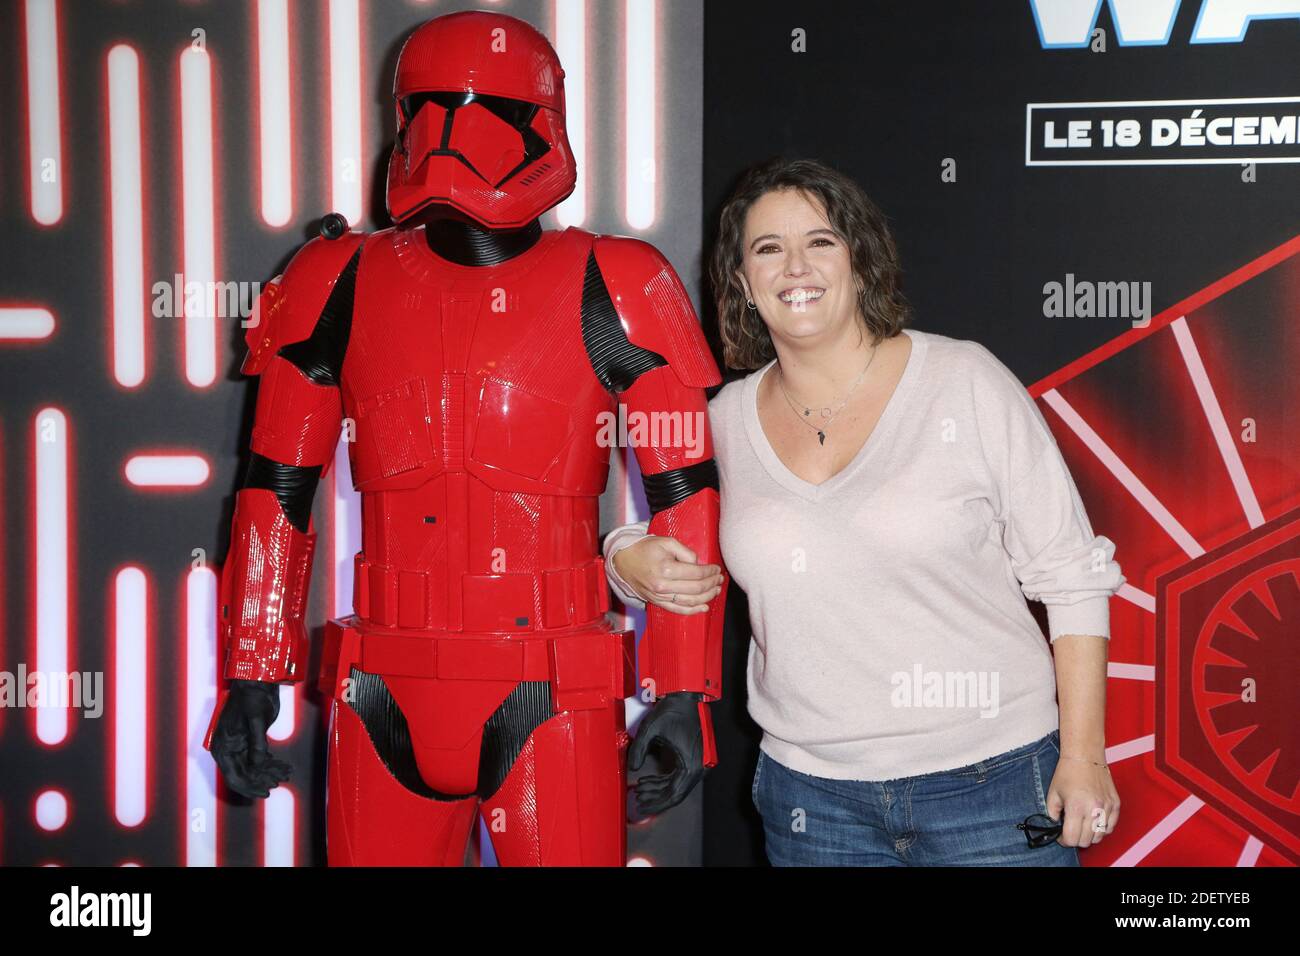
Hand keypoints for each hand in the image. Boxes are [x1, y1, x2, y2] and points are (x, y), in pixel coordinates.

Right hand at [210, 679, 293, 798]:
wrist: (258, 682)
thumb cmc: (252, 697)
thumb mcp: (256, 719)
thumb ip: (257, 743)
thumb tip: (259, 765)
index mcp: (223, 747)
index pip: (234, 776)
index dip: (250, 787)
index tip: (266, 792)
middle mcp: (229, 749)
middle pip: (245, 775)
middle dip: (263, 779)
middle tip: (280, 780)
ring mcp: (240, 746)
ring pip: (254, 769)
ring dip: (270, 772)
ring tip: (287, 773)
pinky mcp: (251, 742)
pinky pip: (260, 759)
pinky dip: (272, 764)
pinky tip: (285, 766)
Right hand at [612, 534, 722, 614]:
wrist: (623, 561)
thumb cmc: (645, 549)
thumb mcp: (666, 542)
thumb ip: (685, 552)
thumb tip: (699, 563)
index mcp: (666, 569)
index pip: (696, 573)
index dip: (710, 571)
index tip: (716, 568)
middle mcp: (663, 586)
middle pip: (696, 589)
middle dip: (712, 583)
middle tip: (719, 578)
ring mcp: (659, 597)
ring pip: (689, 602)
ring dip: (707, 597)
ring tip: (716, 590)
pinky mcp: (656, 602)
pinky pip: (678, 610)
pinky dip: (693, 611)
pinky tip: (704, 607)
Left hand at [628, 691, 707, 815]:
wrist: (687, 695)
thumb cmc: (673, 709)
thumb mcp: (650, 729)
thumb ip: (639, 749)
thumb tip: (633, 768)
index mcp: (692, 764)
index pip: (674, 794)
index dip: (657, 804)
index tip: (642, 807)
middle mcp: (699, 767)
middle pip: (676, 793)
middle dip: (655, 797)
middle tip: (637, 799)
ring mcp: (699, 763)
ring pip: (677, 785)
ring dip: (658, 789)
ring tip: (639, 789)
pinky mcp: (695, 758)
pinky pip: (679, 776)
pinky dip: (664, 780)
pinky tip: (648, 780)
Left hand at [1046, 755, 1119, 847]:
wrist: (1085, 756)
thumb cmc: (1068, 772)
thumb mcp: (1052, 793)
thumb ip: (1051, 813)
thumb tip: (1056, 826)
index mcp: (1076, 807)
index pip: (1072, 838)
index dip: (1063, 840)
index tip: (1060, 836)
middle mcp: (1094, 809)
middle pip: (1086, 841)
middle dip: (1076, 839)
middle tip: (1070, 830)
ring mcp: (1107, 808)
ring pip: (1100, 837)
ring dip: (1090, 835)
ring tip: (1082, 825)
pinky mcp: (1116, 805)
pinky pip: (1111, 827)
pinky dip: (1102, 829)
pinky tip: (1093, 821)